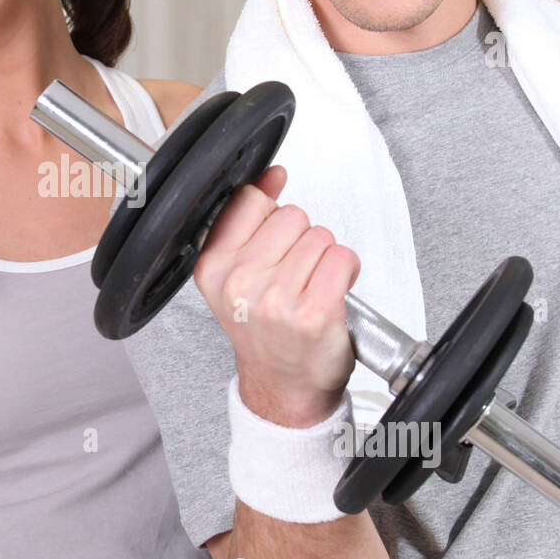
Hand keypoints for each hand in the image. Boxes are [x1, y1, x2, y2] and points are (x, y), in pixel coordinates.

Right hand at [192, 166, 360, 426]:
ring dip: (325, 258)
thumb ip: (252, 218)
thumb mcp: (239, 272)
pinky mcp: (314, 313)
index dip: (271, 216)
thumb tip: (273, 174)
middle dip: (301, 240)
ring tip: (311, 288)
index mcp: (213, 267)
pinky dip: (345, 271)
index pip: (249, 200)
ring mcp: (276, 300)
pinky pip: (342, 257)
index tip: (275, 241)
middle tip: (294, 276)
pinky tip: (331, 293)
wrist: (285, 384)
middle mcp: (240, 283)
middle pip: (292, 216)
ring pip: (321, 236)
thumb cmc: (265, 330)